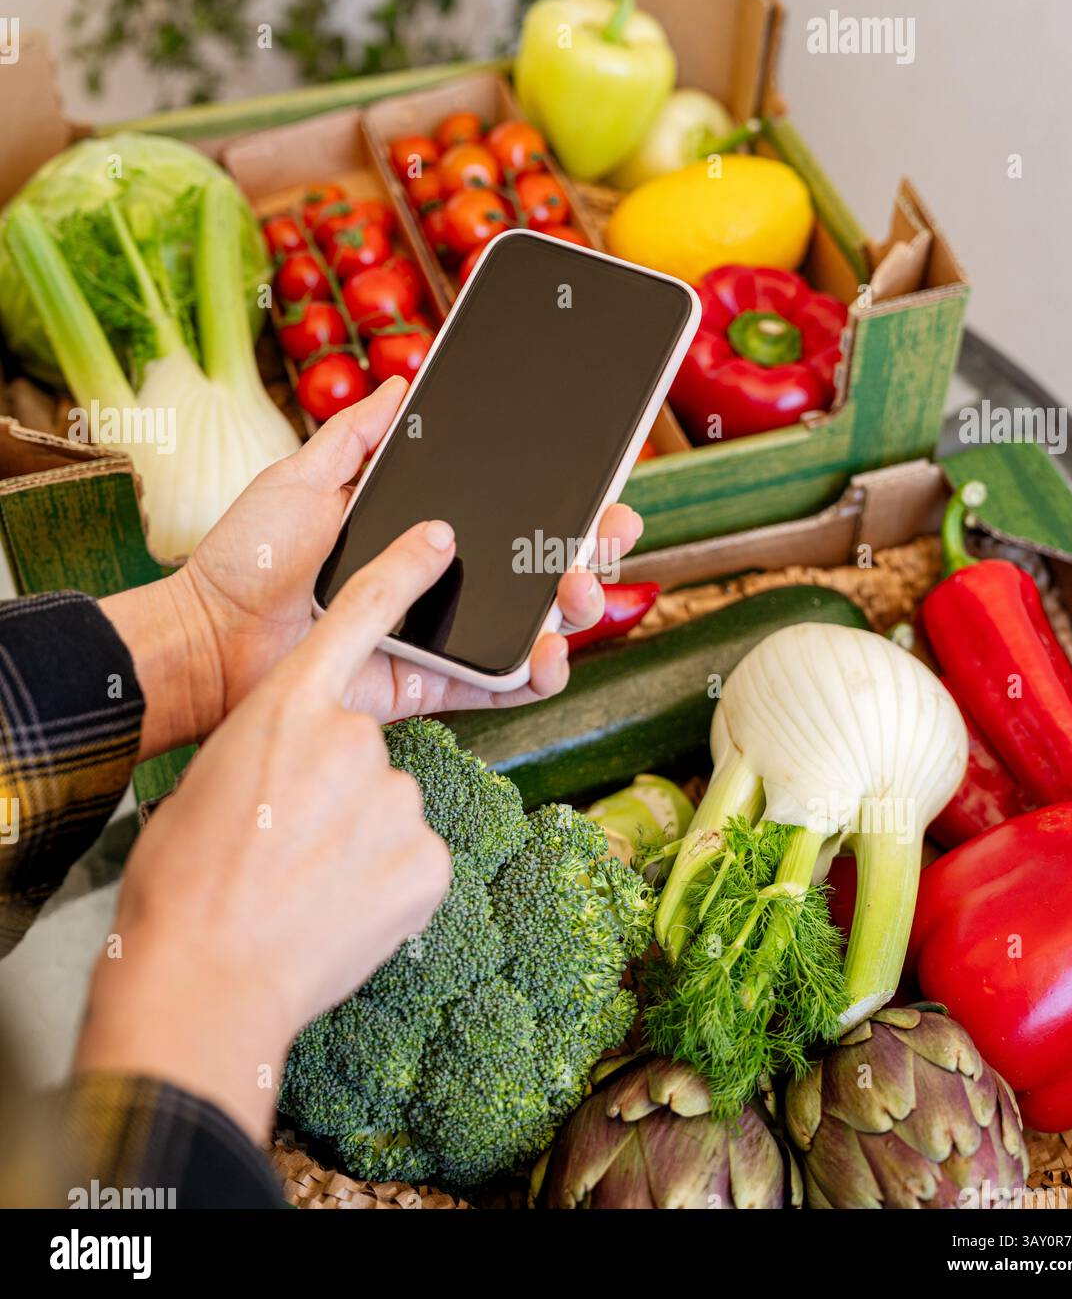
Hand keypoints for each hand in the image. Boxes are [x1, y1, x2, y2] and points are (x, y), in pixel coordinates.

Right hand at [75, 522, 455, 1141]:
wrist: (202, 979)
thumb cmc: (183, 882)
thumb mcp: (211, 783)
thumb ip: (271, 752)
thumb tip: (297, 770)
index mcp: (287, 708)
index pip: (359, 616)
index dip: (402, 573)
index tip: (440, 540)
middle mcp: (353, 740)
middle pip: (367, 752)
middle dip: (338, 793)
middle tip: (288, 845)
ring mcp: (398, 799)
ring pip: (390, 810)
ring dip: (359, 842)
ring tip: (307, 886)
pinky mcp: (431, 861)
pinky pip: (416, 861)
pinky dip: (386, 884)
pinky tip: (343, 909)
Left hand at [105, 377, 643, 758]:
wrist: (211, 635)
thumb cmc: (250, 557)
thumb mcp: (302, 476)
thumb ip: (356, 434)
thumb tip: (401, 380)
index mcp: (421, 531)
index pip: (510, 514)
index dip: (562, 503)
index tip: (602, 485)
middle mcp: (444, 583)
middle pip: (537, 568)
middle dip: (590, 551)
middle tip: (611, 532)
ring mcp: (442, 635)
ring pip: (531, 626)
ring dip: (573, 610)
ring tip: (579, 591)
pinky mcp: (430, 684)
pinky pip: (495, 687)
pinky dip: (534, 677)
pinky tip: (552, 655)